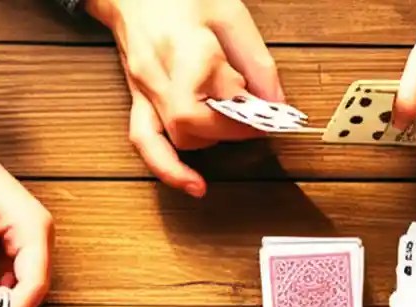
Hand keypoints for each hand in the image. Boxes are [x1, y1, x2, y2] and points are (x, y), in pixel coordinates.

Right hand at [87, 0, 281, 196]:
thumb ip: (257, 62)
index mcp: (186, 50)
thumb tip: (278, 104)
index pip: (223, 100)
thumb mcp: (230, 15)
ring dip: (207, 145)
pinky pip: (144, 141)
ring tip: (233, 138)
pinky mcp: (138, 97)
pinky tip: (189, 181)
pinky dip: (167, 166)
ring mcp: (143, 88)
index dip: (252, 116)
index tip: (273, 118)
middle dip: (230, 132)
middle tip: (256, 124)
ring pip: (172, 140)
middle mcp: (160, 75)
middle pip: (194, 126)